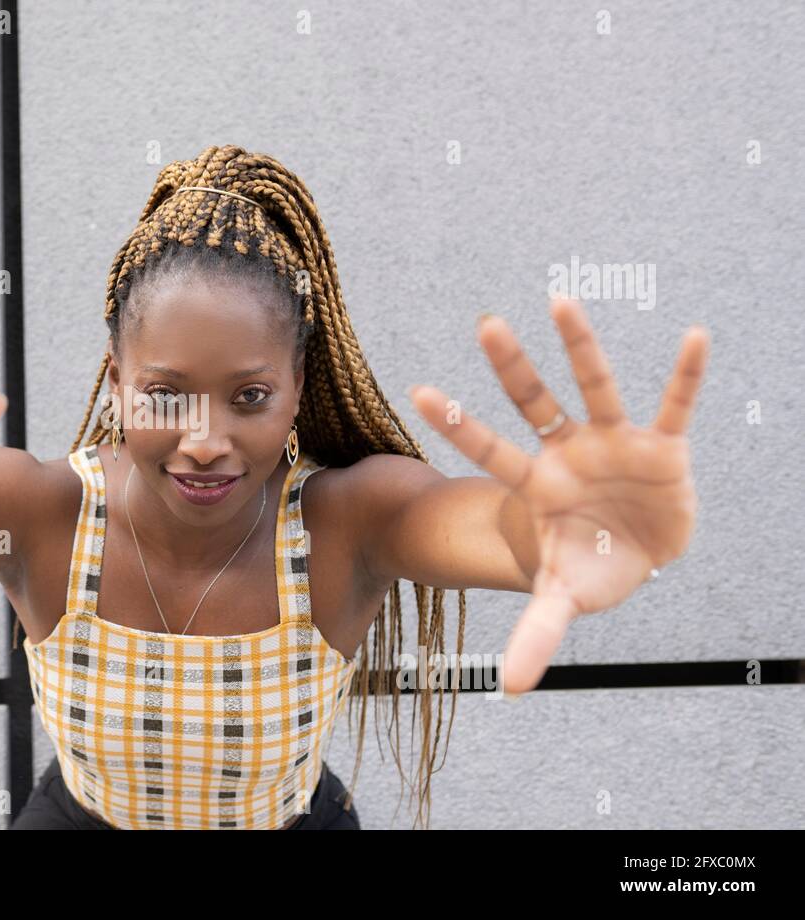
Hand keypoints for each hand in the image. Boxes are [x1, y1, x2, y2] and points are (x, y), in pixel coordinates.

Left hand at [407, 298, 709, 696]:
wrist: (642, 556)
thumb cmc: (590, 567)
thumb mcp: (562, 598)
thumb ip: (536, 633)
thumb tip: (510, 690)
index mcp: (537, 485)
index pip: (490, 450)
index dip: (459, 424)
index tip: (419, 392)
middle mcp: (569, 454)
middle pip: (535, 404)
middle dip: (512, 369)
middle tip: (485, 324)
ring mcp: (613, 444)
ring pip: (595, 387)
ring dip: (580, 347)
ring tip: (560, 301)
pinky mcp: (662, 447)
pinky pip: (675, 404)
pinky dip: (685, 375)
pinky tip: (694, 338)